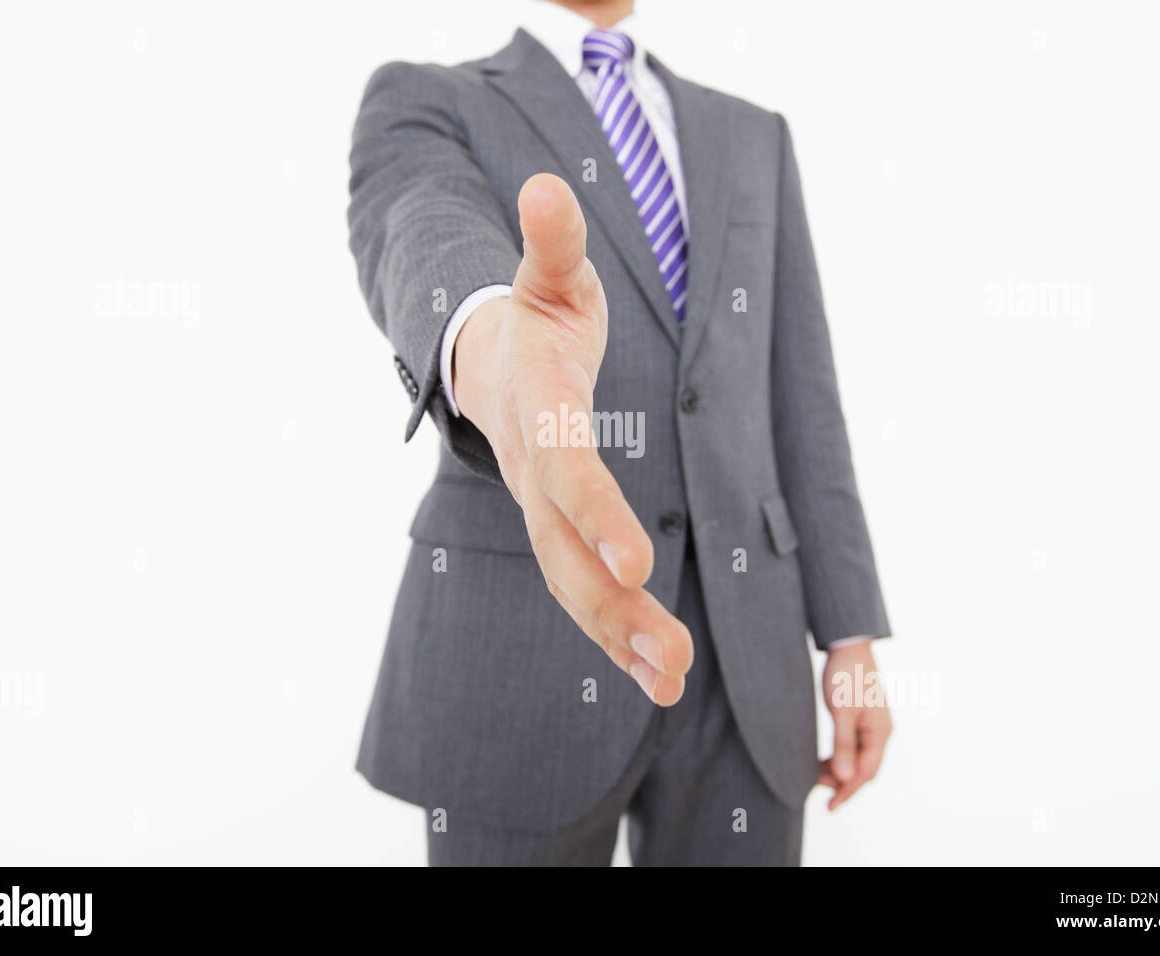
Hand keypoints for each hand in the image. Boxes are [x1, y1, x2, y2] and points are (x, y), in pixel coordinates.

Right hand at [453, 173, 693, 704]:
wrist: (486, 364)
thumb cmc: (532, 321)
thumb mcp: (548, 278)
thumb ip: (552, 244)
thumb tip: (546, 186)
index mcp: (537, 417)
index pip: (565, 473)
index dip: (597, 514)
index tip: (637, 563)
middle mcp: (533, 478)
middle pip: (567, 553)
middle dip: (616, 608)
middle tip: (671, 657)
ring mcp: (541, 514)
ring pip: (574, 587)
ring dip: (622, 636)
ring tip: (672, 680)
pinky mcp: (559, 534)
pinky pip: (585, 591)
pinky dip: (619, 634)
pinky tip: (661, 675)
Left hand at [818, 641, 891, 809]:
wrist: (849, 645)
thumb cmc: (846, 675)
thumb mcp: (841, 711)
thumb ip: (843, 745)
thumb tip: (843, 778)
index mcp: (880, 732)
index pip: (865, 773)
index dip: (847, 792)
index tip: (830, 807)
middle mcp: (880, 732)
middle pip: (863, 769)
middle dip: (841, 783)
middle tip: (815, 787)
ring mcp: (873, 726)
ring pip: (858, 759)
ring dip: (839, 770)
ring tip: (815, 775)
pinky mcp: (863, 719)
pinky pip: (854, 747)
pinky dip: (840, 757)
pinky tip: (824, 761)